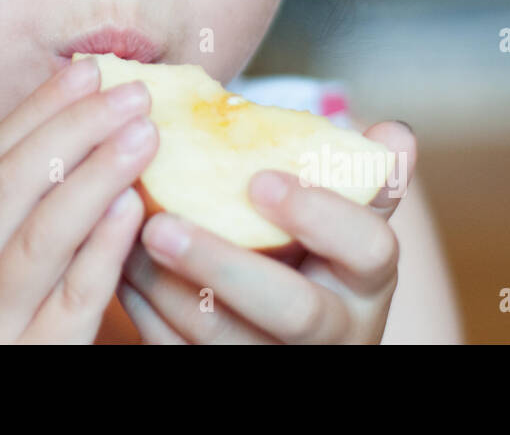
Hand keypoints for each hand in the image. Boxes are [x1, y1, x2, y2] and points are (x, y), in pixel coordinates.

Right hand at [0, 57, 159, 342]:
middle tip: (132, 93)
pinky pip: (70, 302)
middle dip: (72, 130)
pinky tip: (135, 213)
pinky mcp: (29, 364)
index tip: (90, 69)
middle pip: (11, 185)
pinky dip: (101, 252)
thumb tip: (90, 121)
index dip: (42, 109)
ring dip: (93, 177)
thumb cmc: (13, 332)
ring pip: (38, 237)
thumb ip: (32, 209)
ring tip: (144, 136)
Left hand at [117, 121, 415, 343]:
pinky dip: (144, 308)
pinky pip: (178, 353)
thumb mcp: (341, 218)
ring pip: (221, 340)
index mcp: (367, 278)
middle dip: (221, 264)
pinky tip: (116, 262)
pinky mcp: (221, 378)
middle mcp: (335, 330)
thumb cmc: (307, 248)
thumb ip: (353, 175)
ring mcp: (274, 360)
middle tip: (161, 222)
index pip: (369, 248)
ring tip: (125, 233)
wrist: (280, 331)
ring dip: (165, 285)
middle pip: (292, 311)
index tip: (259, 178)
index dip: (319, 213)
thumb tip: (394, 132)